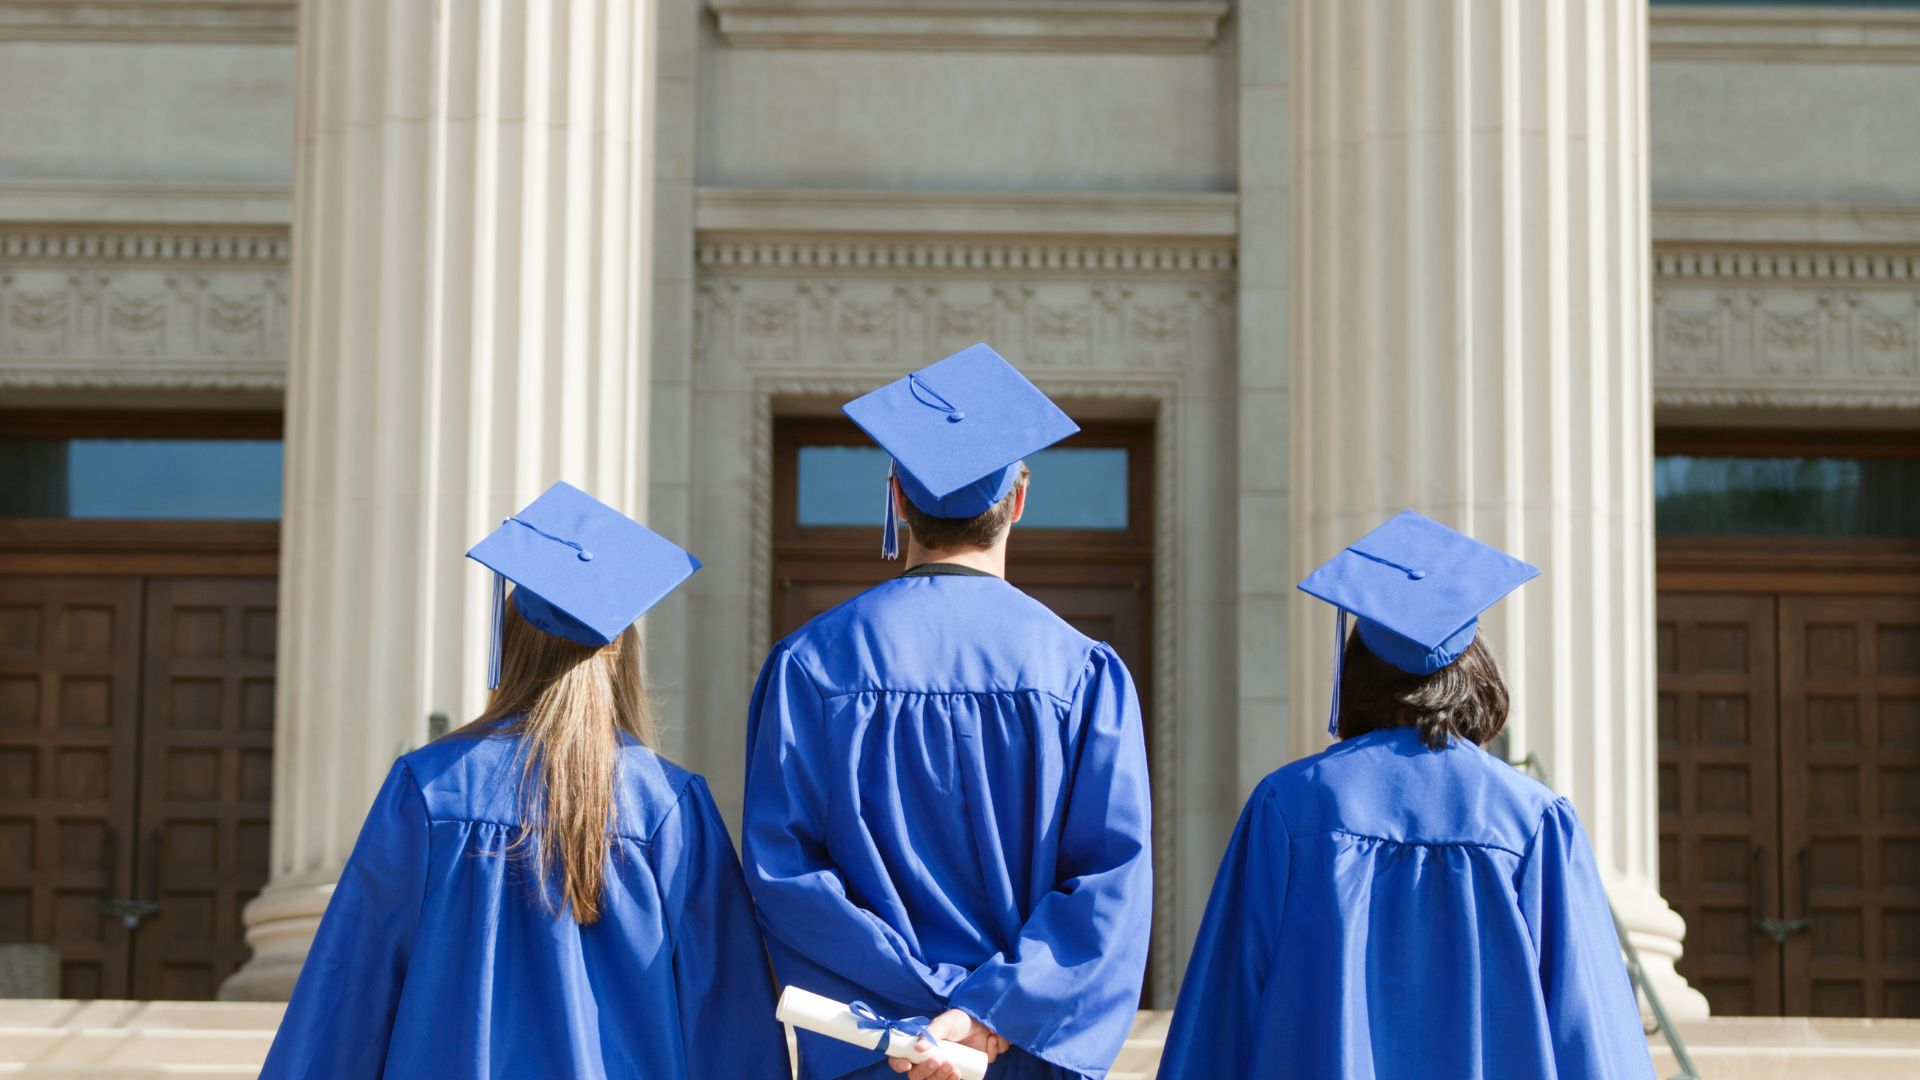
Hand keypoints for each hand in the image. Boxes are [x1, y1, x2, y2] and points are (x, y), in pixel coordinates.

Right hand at [886, 1009, 1007, 1077]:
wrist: (985, 1027)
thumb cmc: (961, 1021)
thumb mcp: (945, 1023)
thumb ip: (931, 1032)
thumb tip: (917, 1048)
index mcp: (918, 1047)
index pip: (900, 1059)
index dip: (898, 1064)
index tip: (907, 1064)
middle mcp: (927, 1060)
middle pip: (916, 1075)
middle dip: (925, 1072)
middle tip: (937, 1061)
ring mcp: (941, 1069)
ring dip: (939, 1078)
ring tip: (952, 1067)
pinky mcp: (955, 1074)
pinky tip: (957, 1074)